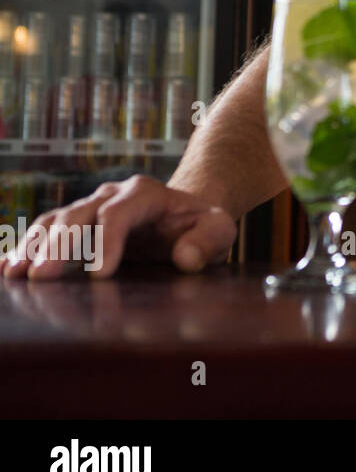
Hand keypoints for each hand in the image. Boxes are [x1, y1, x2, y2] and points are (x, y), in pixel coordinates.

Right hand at [2, 175, 236, 279]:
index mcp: (144, 193)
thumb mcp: (218, 230)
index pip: (119, 213)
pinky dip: (25, 248)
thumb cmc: (201, 226)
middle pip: (78, 215)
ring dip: (34, 247)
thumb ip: (208, 240)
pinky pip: (44, 231)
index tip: (99, 274)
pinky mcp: (74, 223)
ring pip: (55, 221)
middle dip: (60, 246)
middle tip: (42, 278)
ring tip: (18, 275)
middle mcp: (110, 195)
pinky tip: (8, 268)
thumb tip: (187, 258)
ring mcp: (88, 206)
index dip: (107, 241)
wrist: (183, 215)